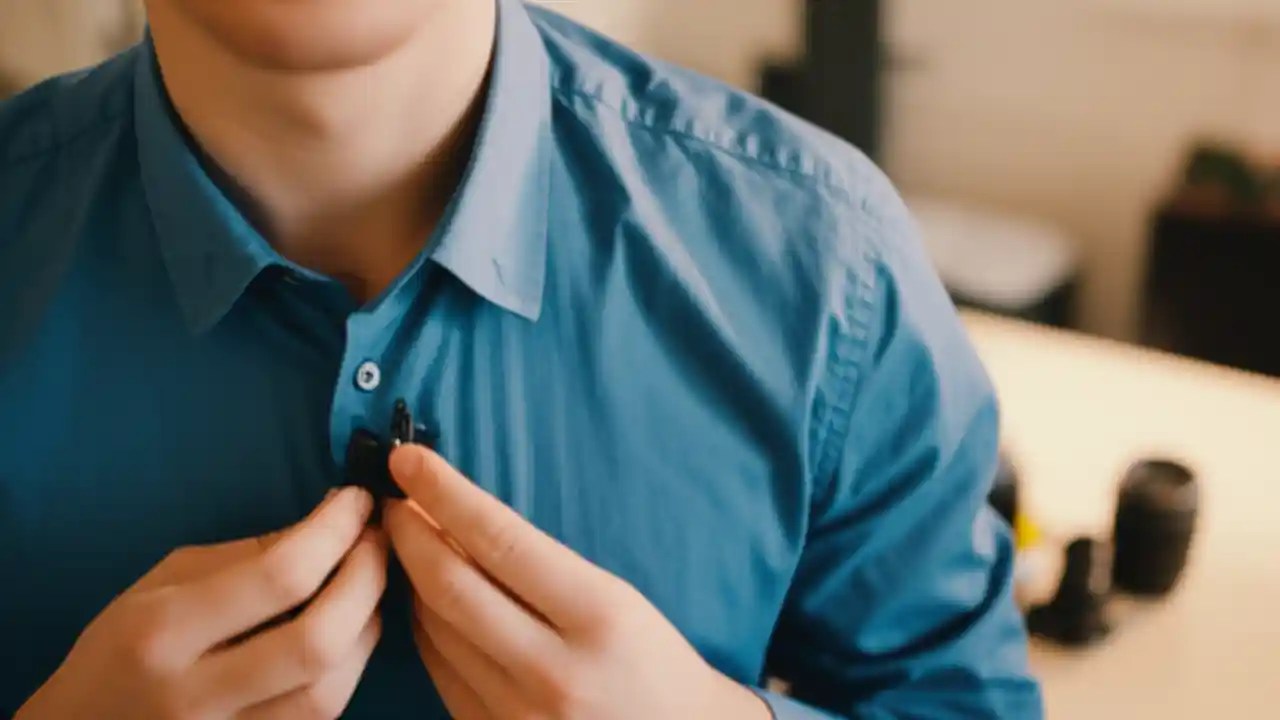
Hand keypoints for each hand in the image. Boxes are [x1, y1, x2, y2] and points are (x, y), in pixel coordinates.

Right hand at [17, 487, 386, 719]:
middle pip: (317, 641)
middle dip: (366, 579)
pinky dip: (349, 670)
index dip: (334, 532)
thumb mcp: (162, 584)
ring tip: (369, 585)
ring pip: (329, 691)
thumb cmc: (120, 650)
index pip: (278, 577)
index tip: (357, 500)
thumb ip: (246, 558)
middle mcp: (196, 696)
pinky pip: (321, 719)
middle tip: (377, 539)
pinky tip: (351, 633)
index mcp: (163, 633)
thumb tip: (330, 524)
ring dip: (367, 628)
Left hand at [384, 446, 771, 719]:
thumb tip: (459, 521)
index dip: (444, 493)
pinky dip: (425, 628)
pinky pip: (439, 672)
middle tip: (391, 499)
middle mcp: (553, 669)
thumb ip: (541, 566)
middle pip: (450, 585)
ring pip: (435, 629)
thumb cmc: (653, 662)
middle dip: (408, 531)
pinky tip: (428, 604)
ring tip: (410, 546)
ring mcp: (518, 714)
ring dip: (412, 578)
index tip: (408, 459)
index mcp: (598, 616)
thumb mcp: (618, 600)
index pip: (500, 540)